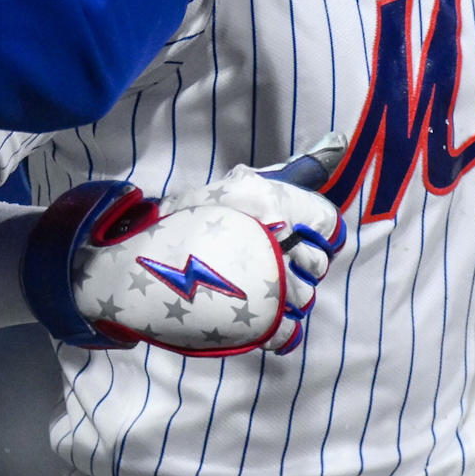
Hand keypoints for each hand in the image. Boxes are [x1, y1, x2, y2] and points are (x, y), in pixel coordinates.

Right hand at [41, 152, 349, 356]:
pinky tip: (251, 316)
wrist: (136, 266)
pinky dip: (274, 329)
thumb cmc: (185, 221)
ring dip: (281, 298)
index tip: (290, 237)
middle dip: (294, 267)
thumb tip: (338, 143)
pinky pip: (289, 332)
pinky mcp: (257, 324)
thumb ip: (290, 170)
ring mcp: (269, 287)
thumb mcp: (235, 186)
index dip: (313, 232)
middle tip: (258, 263)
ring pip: (304, 299)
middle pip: (317, 264)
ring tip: (247, 289)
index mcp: (271, 203)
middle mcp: (277, 243)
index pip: (327, 221)